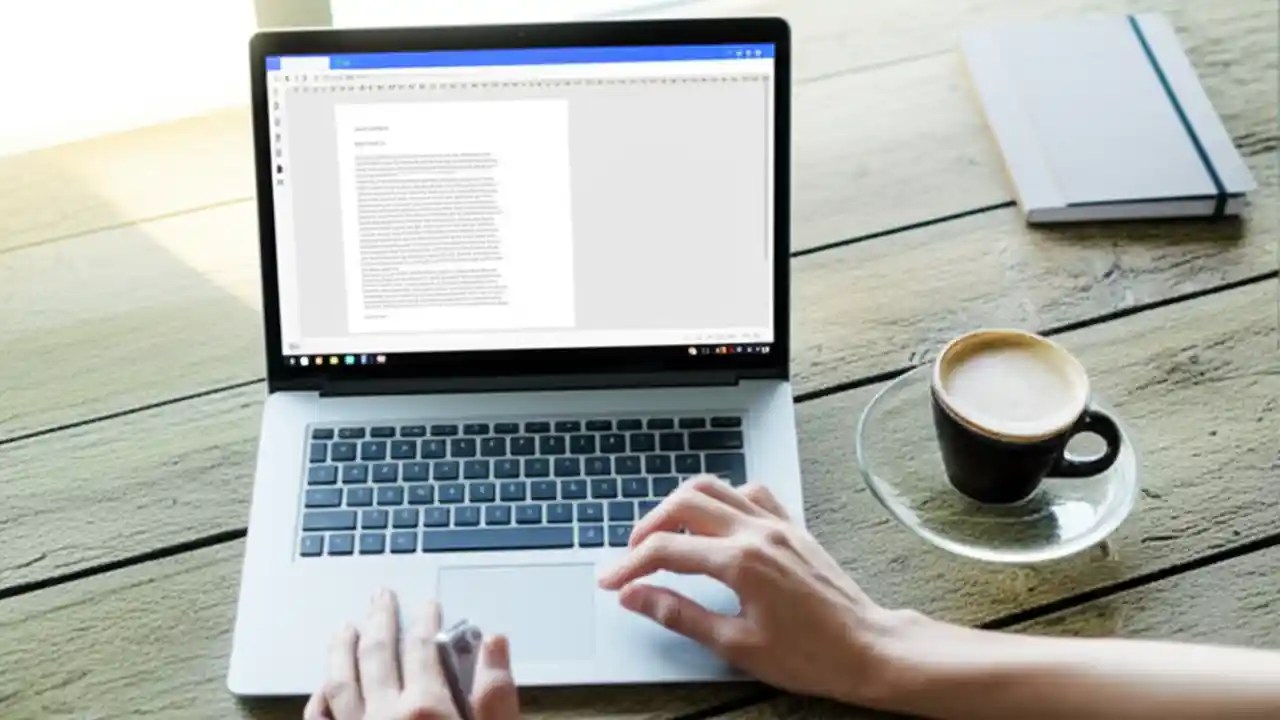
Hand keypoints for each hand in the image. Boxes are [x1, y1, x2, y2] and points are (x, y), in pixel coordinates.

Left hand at [304, 590, 520, 719]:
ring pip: (339, 682)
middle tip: (380, 596)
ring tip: (345, 628)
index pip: (423, 647)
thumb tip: (496, 643)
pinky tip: (323, 686)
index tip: (428, 605)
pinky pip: (318, 719)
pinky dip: (319, 699)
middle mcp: (385, 715)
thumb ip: (497, 695)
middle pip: (376, 654)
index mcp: (426, 708)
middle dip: (380, 619)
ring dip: (342, 650)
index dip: (426, 620)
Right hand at [598, 477, 897, 706]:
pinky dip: (723, 499)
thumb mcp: (735, 645)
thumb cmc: (810, 655)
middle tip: (632, 555)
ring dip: (680, 504)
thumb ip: (680, 615)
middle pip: (683, 504)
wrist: (866, 649)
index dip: (630, 565)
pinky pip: (751, 493)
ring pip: (715, 488)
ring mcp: (777, 525)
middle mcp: (757, 533)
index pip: (667, 551)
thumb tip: (637, 598)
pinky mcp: (792, 527)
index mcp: (741, 563)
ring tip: (664, 533)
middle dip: (648, 525)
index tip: (612, 582)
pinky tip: (714, 522)